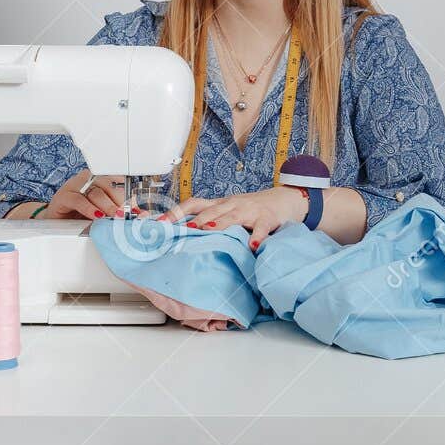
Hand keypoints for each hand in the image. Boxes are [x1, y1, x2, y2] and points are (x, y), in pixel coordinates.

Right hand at [41, 171, 135, 220]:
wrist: (56, 220)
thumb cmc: (81, 215)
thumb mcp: (104, 213)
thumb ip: (121, 212)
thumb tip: (142, 215)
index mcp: (102, 180)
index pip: (120, 184)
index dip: (129, 197)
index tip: (138, 211)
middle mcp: (89, 180)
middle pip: (110, 186)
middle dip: (120, 202)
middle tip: (126, 216)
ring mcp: (76, 186)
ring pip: (96, 192)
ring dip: (107, 206)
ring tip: (114, 217)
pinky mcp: (64, 196)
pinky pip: (79, 200)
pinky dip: (89, 209)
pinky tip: (96, 215)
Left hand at [159, 186, 308, 248]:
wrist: (284, 199)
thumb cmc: (251, 210)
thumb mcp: (229, 212)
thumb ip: (212, 223)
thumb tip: (184, 239)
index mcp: (219, 204)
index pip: (193, 204)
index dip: (176, 212)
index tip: (160, 223)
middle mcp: (231, 204)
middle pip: (209, 211)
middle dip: (194, 221)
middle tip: (181, 231)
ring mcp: (249, 210)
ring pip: (231, 216)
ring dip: (218, 224)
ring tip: (207, 231)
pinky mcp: (267, 217)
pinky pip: (261, 228)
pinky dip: (256, 236)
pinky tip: (252, 246)